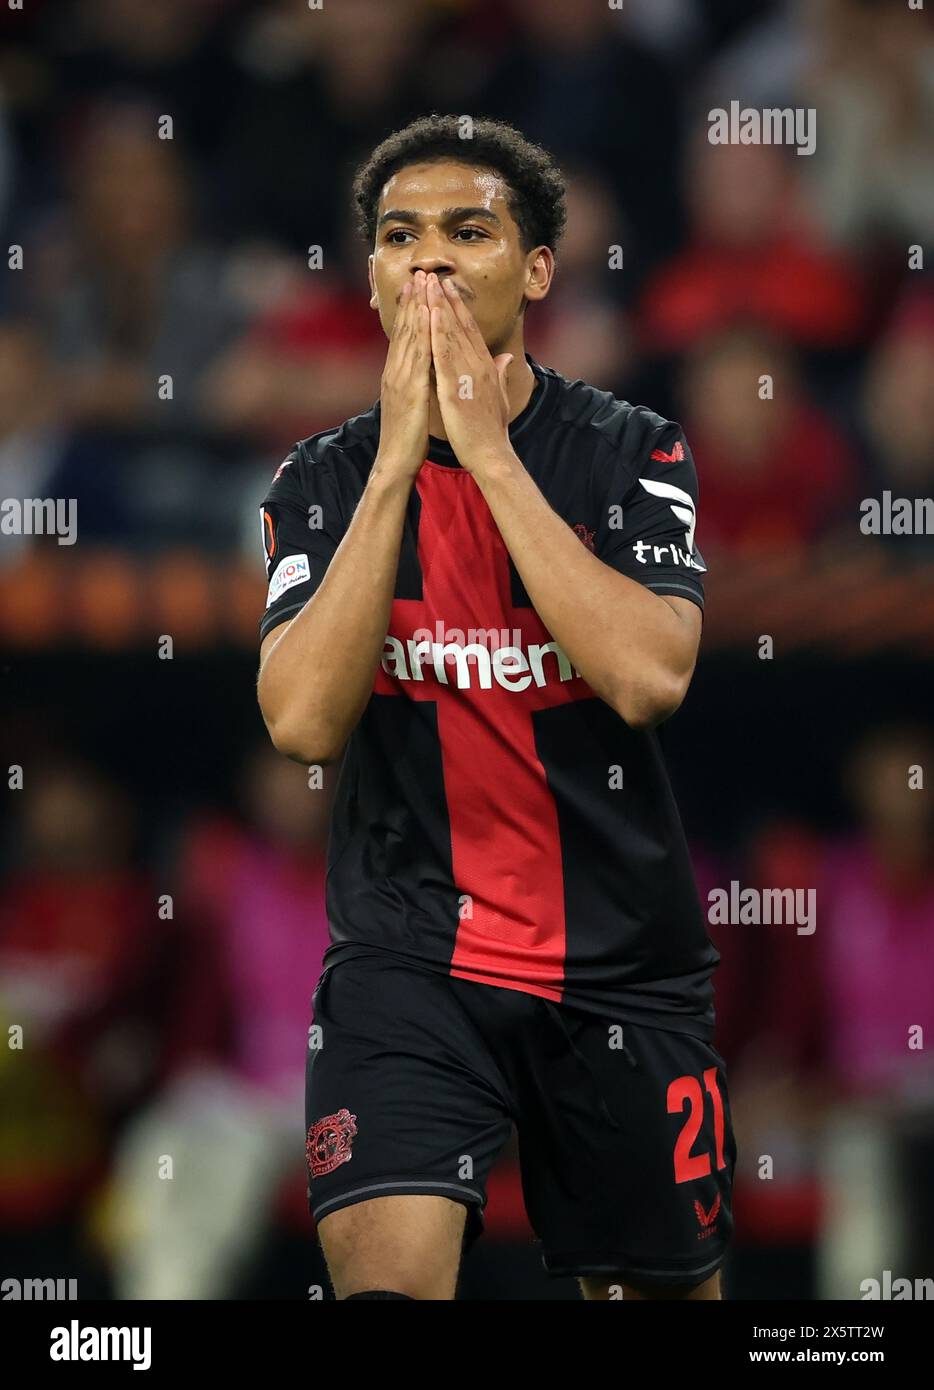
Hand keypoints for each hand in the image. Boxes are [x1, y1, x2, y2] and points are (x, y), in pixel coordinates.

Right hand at [375, 269, 430, 480]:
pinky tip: (426, 316)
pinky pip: (416, 355)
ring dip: (415, 308)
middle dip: (412, 300)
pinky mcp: (408, 388)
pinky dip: (420, 333)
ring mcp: (400, 378)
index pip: (405, 336)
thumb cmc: (408, 436)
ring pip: (408, 336)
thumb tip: (429, 371)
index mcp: (399, 374)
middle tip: (418, 273)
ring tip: (421, 283)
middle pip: (404, 329)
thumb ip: (421, 384)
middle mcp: (395, 371)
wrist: (396, 461)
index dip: (411, 311)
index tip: (418, 287)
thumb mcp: (415, 404)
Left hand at [426, 272, 515, 475]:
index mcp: (486, 368)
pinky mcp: (456, 386)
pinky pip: (445, 353)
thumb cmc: (492, 430)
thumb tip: (507, 358)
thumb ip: (501, 374)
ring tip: (429, 284)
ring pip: (452, 333)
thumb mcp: (499, 397)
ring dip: (440, 306)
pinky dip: (438, 332)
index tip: (447, 289)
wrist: (491, 454)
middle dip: (447, 299)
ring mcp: (467, 374)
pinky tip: (431, 314)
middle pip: (461, 325)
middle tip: (434, 275)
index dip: (459, 308)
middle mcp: (478, 365)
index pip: (471, 331)